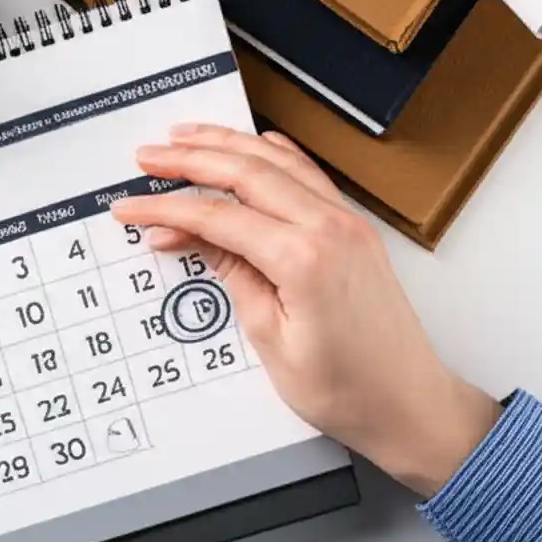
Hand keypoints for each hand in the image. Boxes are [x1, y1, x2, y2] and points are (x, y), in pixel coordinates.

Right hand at [111, 124, 500, 496]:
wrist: (411, 404)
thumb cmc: (345, 389)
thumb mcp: (270, 339)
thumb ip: (232, 275)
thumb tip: (187, 237)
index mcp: (303, 258)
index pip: (218, 218)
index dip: (166, 209)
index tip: (129, 208)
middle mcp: (329, 227)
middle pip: (246, 173)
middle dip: (190, 160)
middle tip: (147, 156)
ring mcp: (347, 223)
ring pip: (278, 162)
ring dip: (229, 145)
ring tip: (185, 137)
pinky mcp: (355, 230)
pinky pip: (308, 175)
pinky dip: (274, 154)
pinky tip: (254, 143)